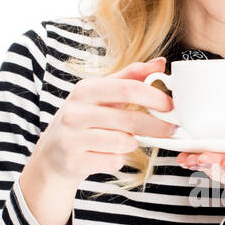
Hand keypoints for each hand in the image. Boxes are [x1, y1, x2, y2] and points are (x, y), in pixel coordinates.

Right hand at [34, 56, 176, 181]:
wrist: (53, 154)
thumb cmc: (83, 121)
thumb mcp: (102, 95)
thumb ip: (131, 77)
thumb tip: (160, 63)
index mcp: (85, 90)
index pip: (127, 88)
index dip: (154, 97)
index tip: (170, 105)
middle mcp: (76, 112)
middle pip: (129, 119)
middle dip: (156, 126)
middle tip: (171, 129)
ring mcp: (72, 137)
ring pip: (123, 142)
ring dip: (131, 144)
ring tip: (122, 141)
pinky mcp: (74, 161)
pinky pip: (114, 161)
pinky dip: (118, 159)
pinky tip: (107, 154)